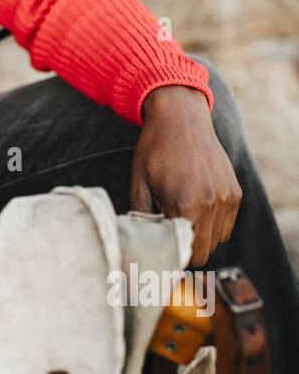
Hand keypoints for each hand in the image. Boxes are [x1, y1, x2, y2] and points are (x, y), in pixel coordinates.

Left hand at [130, 85, 241, 266]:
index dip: (171, 254)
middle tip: (170, 235)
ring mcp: (225, 198)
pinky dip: (213, 224)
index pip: (182, 252)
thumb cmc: (154, 151)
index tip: (162, 250)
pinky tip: (197, 207)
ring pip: (216, 241)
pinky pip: (226, 225)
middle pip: (202, 253)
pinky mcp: (235, 193)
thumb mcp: (138, 184)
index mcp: (182, 204)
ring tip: (183, 218)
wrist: (181, 119)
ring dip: (201, 237)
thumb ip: (142, 219)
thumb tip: (143, 244)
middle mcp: (209, 204)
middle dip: (186, 249)